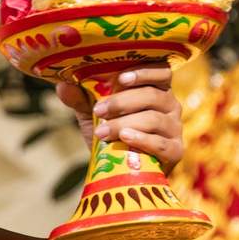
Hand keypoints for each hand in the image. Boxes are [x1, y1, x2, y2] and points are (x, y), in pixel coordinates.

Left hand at [55, 64, 184, 174]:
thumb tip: (63, 84)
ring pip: (154, 119)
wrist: (117, 168)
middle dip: (122, 102)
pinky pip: (162, 143)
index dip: (144, 71)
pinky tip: (125, 139)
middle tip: (98, 110)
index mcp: (154, 88)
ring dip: (125, 123)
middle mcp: (169, 105)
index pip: (161, 70)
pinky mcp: (175, 151)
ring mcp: (175, 128)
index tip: (120, 79)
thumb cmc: (108, 132)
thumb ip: (80, 97)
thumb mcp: (91, 113)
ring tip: (102, 131)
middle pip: (153, 95)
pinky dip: (142, 140)